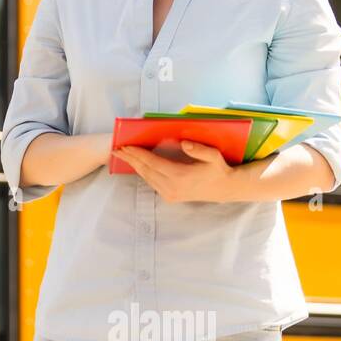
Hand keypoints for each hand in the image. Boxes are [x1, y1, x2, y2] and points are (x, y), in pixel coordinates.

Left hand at [112, 140, 239, 202]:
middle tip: (116, 150)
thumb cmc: (218, 170)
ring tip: (123, 156)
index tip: (126, 146)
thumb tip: (183, 143)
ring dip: (134, 166)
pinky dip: (143, 172)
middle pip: (145, 170)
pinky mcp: (170, 197)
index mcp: (180, 176)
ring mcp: (170, 194)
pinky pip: (152, 182)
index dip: (138, 154)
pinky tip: (137, 165)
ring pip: (146, 177)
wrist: (224, 189)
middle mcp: (172, 187)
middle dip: (130, 159)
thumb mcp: (213, 157)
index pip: (152, 163)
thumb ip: (199, 149)